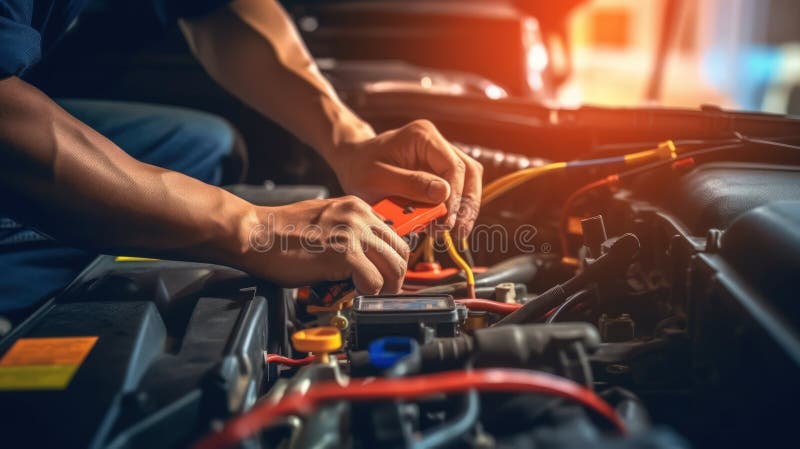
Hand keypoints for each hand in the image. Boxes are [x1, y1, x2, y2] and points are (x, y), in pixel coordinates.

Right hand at [238, 196, 409, 293]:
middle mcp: (359, 216)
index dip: (392, 260)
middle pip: (401, 251)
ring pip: (395, 267)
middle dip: (396, 275)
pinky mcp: (344, 253)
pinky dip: (367, 292)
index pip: (394, 235)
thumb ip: (349, 233)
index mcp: (356, 207)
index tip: (385, 273)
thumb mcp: (325, 220)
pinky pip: (374, 282)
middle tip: (383, 288)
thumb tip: (366, 256)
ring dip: (386, 287)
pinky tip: (353, 291)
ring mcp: (353, 233)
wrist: (255, 233)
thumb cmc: (281, 232)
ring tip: (370, 292)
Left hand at [329, 120, 482, 236]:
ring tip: (456, 232)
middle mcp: (437, 143)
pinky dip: (456, 208)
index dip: (455, 196)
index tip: (447, 220)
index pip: (453, 166)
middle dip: (467, 204)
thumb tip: (445, 193)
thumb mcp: (377, 178)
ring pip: (469, 180)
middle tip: (458, 232)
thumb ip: (410, 184)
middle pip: (469, 172)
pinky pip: (459, 189)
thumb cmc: (361, 168)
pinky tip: (446, 225)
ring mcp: (441, 156)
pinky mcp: (441, 171)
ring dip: (466, 208)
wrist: (353, 163)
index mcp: (423, 136)